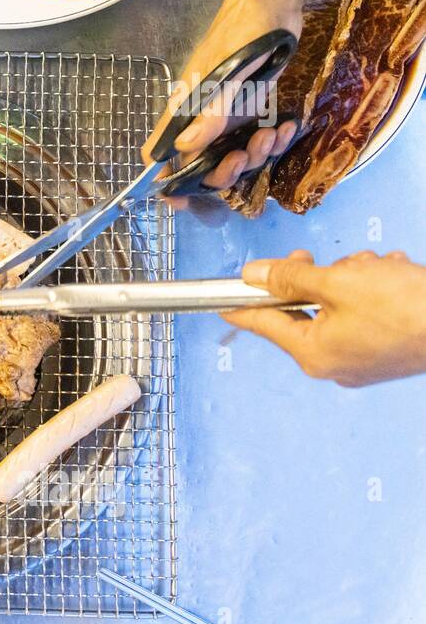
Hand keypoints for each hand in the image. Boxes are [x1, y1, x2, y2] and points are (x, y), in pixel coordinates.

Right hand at [142, 0, 303, 206]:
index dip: (164, 180)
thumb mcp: (227, 75)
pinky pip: (255, 140)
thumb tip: (185, 151)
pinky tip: (287, 126)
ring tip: (272, 135)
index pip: (159, 154)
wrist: (272, 5)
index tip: (181, 198)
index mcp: (184, 112)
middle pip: (200, 165)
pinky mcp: (249, 110)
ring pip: (231, 156)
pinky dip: (273, 141)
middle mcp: (200, 119)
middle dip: (224, 171)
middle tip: (246, 154)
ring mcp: (225, 116)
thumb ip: (209, 114)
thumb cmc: (241, 35)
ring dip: (254, 156)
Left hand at [223, 250, 425, 386]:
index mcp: (313, 352)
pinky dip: (375, 287)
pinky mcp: (386, 350)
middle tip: (319, 259)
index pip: (263, 323)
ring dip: (351, 277)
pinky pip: (364, 311)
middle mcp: (334, 363)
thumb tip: (253, 276)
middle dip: (316, 277)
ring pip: (337, 304)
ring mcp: (361, 359)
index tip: (219, 300)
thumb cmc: (404, 307)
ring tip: (377, 268)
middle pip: (301, 309)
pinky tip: (394, 275)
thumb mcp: (339, 282)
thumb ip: (291, 278)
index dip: (240, 304)